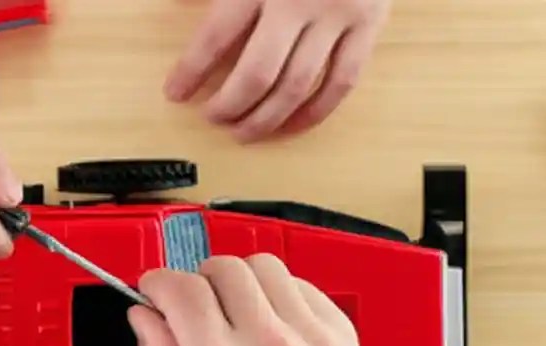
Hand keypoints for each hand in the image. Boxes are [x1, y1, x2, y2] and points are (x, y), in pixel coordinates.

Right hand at [129, 255, 389, 345]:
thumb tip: (145, 318)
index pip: (181, 289)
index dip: (158, 284)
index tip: (153, 291)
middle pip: (221, 268)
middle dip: (197, 281)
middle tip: (192, 308)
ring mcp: (311, 337)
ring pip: (263, 265)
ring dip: (238, 282)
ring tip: (233, 315)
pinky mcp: (340, 335)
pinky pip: (299, 285)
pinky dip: (276, 295)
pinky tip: (268, 326)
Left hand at [164, 0, 390, 140]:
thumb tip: (176, 3)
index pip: (216, 36)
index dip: (191, 71)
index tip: (176, 93)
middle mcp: (298, 1)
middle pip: (258, 73)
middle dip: (230, 105)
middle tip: (212, 118)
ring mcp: (337, 15)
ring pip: (297, 86)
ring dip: (266, 119)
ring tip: (243, 132)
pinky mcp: (369, 25)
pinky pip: (342, 82)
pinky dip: (314, 112)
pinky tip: (290, 125)